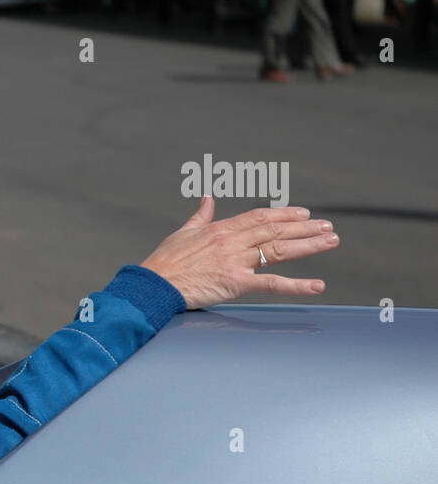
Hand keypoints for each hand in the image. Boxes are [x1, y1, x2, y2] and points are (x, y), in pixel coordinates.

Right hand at [139, 196, 338, 309]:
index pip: (259, 217)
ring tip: (331, 241)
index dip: (284, 214)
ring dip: (308, 245)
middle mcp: (232, 242)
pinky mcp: (235, 283)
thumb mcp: (181, 233)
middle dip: (305, 228)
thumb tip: (207, 197)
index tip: (304, 214)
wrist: (152, 284)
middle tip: (328, 227)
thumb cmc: (163, 262)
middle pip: (275, 231)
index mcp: (220, 229)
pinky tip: (317, 285)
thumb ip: (200, 216)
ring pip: (279, 250)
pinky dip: (296, 285)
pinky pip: (271, 284)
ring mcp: (235, 261)